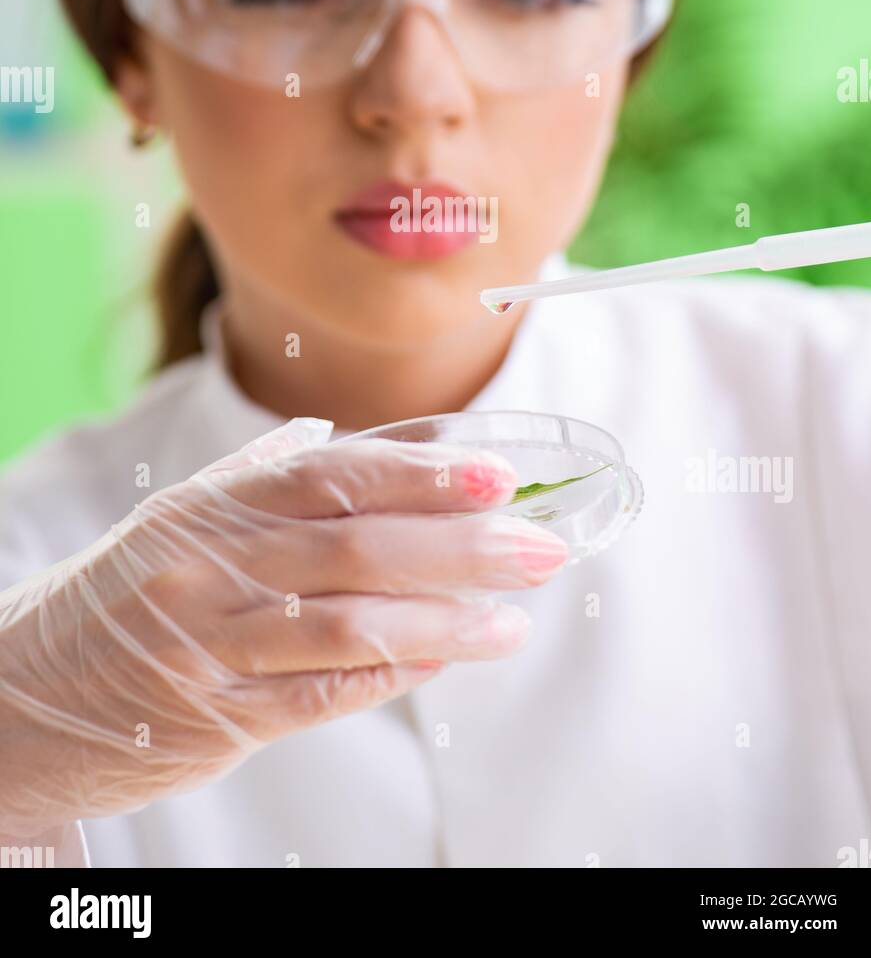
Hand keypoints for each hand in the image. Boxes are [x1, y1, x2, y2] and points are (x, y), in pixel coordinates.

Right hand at [0, 422, 567, 835]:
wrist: (22, 691)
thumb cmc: (121, 593)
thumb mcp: (177, 516)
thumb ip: (257, 474)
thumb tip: (336, 432)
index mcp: (213, 506)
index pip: (334, 477)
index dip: (421, 476)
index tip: (494, 477)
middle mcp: (213, 566)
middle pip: (359, 547)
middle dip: (461, 547)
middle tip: (539, 548)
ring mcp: (213, 644)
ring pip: (350, 626)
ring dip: (444, 622)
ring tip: (511, 618)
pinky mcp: (215, 717)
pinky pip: (318, 695)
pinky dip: (388, 677)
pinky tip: (442, 663)